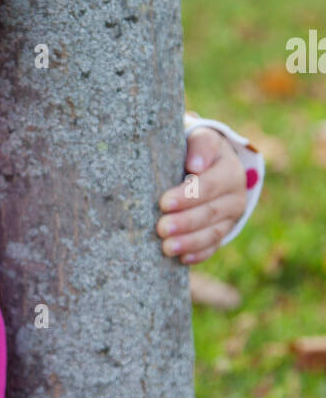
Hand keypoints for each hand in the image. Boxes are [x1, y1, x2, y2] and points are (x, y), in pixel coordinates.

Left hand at [156, 127, 246, 264]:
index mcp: (230, 170)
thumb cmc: (195, 149)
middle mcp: (236, 195)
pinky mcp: (224, 231)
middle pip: (210, 212)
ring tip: (166, 248)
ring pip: (213, 233)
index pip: (210, 185)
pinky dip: (198, 253)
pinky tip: (181, 259)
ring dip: (189, 242)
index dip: (188, 196)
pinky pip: (213, 246)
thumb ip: (199, 146)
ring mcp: (231, 216)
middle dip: (185, 222)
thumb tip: (195, 166)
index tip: (164, 203)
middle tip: (161, 229)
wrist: (205, 162)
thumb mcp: (199, 138)